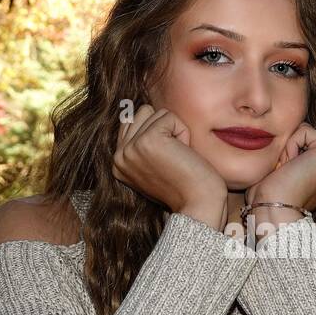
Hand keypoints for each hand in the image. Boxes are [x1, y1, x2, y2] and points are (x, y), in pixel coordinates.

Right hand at [113, 104, 227, 228]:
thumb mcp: (155, 164)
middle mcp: (119, 156)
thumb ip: (143, 143)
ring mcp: (131, 148)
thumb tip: (144, 110)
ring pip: (156, 113)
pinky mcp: (147, 140)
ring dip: (174, 131)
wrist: (198, 204)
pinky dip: (183, 133)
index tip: (167, 160)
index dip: (158, 132)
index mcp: (117, 163)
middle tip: (173, 157)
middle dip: (164, 129)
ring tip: (178, 157)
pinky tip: (184, 155)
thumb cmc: (185, 186)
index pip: (131, 121)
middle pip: (142, 113)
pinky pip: (170, 117)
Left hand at [245, 121, 315, 213]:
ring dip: (288, 149)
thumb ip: (291, 153)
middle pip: (305, 137)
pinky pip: (304, 131)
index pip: (304, 145)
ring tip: (287, 172)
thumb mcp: (283, 171)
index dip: (286, 154)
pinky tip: (290, 167)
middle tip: (284, 174)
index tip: (283, 176)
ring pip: (304, 133)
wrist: (273, 211)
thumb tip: (287, 133)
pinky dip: (290, 146)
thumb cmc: (270, 197)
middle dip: (288, 150)